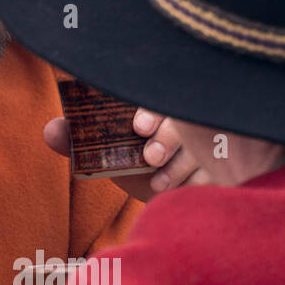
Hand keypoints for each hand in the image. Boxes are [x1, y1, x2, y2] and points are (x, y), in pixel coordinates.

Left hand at [43, 108, 208, 199]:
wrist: (166, 190)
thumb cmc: (134, 158)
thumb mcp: (107, 148)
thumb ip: (78, 138)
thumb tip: (50, 132)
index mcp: (163, 101)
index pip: (165, 92)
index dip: (154, 108)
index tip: (138, 126)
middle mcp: (195, 115)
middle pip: (190, 117)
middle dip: (168, 136)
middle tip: (150, 156)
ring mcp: (218, 139)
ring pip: (207, 146)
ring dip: (181, 165)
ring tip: (158, 181)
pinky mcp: (234, 165)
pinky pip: (223, 171)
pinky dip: (201, 183)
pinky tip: (181, 192)